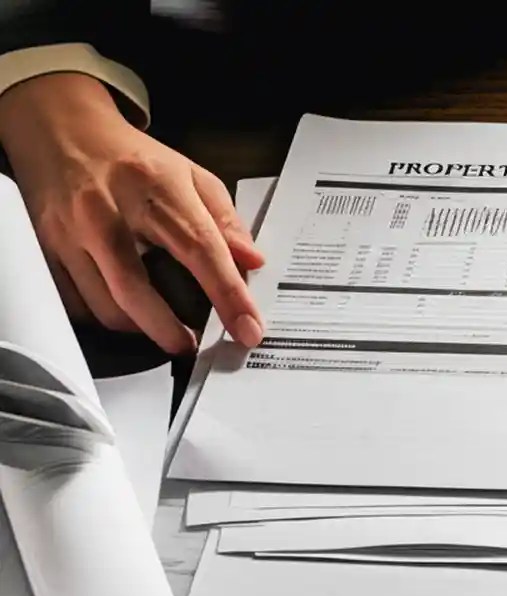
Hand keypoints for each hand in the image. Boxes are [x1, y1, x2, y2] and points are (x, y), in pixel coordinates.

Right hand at [0, 73, 266, 353]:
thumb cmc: (134, 158)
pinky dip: (106, 318)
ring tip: (166, 329)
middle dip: (169, 329)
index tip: (248, 329)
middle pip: (136, 289)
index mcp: (155, 187)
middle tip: (195, 345)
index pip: (199, 248)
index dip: (228, 294)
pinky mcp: (45, 247)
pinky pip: (75, 303)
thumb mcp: (191, 175)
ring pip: (103, 304)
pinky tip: (128, 313)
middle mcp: (106, 210)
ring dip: (141, 328)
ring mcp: (69, 231)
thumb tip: (252, 262)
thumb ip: (224, 219)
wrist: (61, 130)